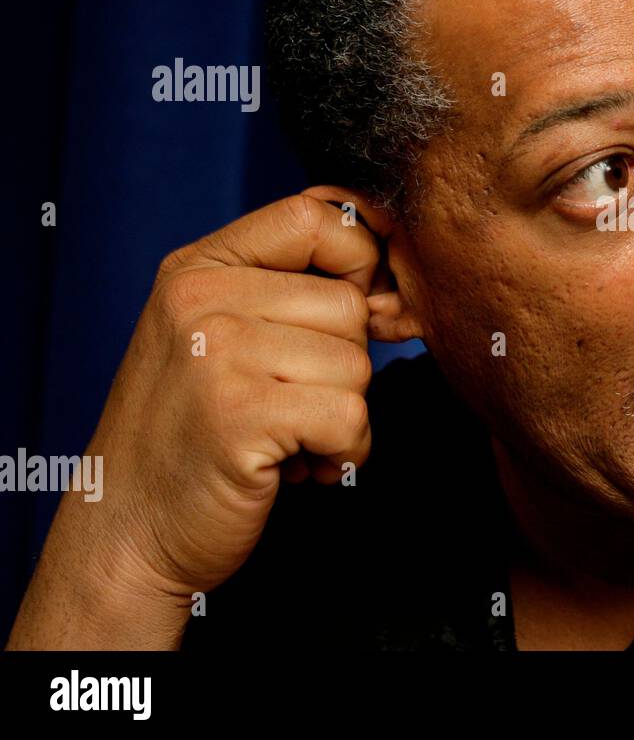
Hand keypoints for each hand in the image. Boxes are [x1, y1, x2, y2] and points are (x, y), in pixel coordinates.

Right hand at [7, 188, 416, 648]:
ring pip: (357, 365)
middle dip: (344, 367)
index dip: (358, 260)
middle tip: (295, 406)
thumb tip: (389, 283)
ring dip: (343, 417)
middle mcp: (201, 300)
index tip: (352, 314)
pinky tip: (302, 466)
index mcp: (198, 268)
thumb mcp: (219, 338)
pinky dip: (345, 453)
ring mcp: (217, 355)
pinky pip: (351, 416)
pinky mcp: (241, 416)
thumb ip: (288, 291)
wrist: (127, 534)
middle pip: (349, 306)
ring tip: (289, 439)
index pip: (314, 215)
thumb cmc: (192, 436)